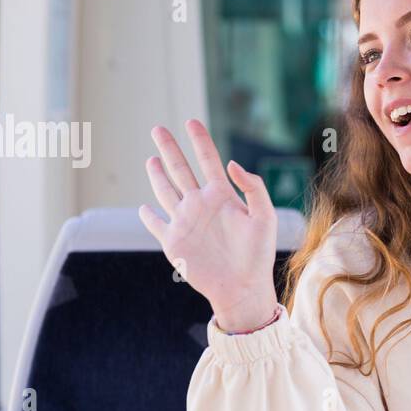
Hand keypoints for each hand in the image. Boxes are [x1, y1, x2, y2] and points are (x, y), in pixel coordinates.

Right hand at [139, 120, 278, 332]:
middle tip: (157, 128)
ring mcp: (185, 223)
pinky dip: (149, 216)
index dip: (200, 141)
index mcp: (222, 197)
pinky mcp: (174, 243)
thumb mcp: (265, 217)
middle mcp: (201, 206)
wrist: (242, 287)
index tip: (191, 122)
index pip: (208, 161)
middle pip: (180, 170)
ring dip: (157, 175)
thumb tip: (231, 164)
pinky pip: (157, 225)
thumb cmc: (258, 254)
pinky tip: (145, 209)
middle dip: (169, 149)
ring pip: (166, 192)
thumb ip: (253, 188)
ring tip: (151, 159)